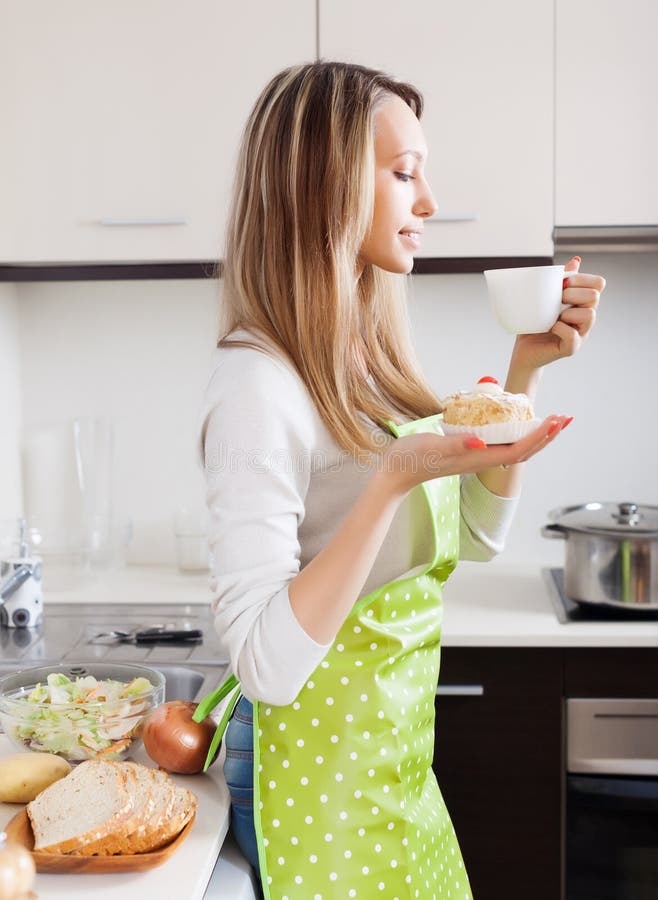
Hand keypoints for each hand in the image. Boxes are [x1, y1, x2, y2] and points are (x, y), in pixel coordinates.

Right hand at [379, 415, 569, 497]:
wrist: (396, 473)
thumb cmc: (412, 459)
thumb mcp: (433, 447)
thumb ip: (457, 445)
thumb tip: (482, 444)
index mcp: (478, 459)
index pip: (518, 449)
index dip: (539, 436)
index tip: (555, 421)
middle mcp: (482, 460)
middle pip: (523, 450)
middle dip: (546, 435)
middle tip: (565, 418)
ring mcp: (476, 457)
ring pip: (515, 448)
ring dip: (536, 436)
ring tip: (551, 422)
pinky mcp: (469, 452)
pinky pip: (501, 444)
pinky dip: (517, 433)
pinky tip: (518, 424)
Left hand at [509, 256, 605, 373]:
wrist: (524, 350)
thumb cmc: (535, 323)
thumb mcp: (545, 298)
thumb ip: (560, 281)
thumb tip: (576, 261)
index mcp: (583, 302)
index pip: (598, 283)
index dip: (582, 278)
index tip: (562, 283)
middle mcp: (586, 318)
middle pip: (594, 295)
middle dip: (573, 293)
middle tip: (556, 299)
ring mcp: (581, 334)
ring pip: (589, 315)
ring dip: (569, 311)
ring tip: (555, 316)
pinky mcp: (571, 348)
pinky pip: (573, 335)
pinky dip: (560, 328)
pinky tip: (551, 327)